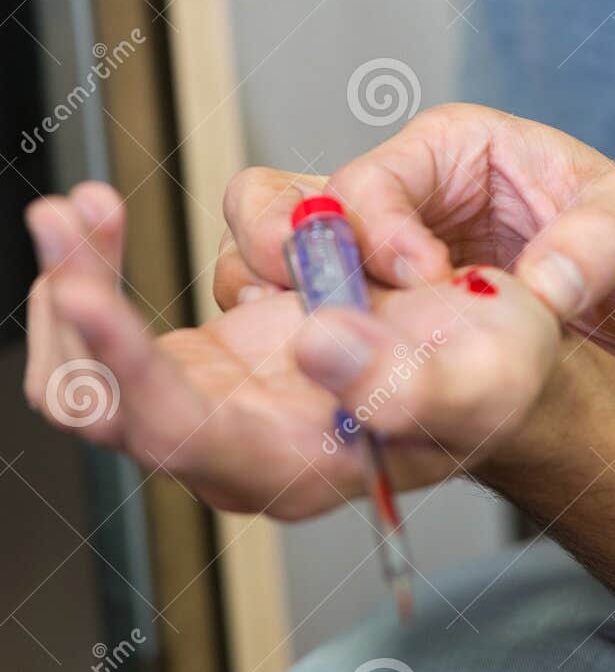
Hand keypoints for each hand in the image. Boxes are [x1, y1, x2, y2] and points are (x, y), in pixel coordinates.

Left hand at [23, 183, 559, 520]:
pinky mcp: (199, 359)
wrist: (485, 364)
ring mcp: (204, 402)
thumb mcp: (483, 376)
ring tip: (82, 203)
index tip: (83, 289)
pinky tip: (104, 214)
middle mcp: (228, 447)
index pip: (171, 428)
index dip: (118, 363)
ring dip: (72, 275)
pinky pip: (110, 323)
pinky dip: (98, 264)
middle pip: (93, 402)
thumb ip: (403, 381)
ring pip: (83, 363)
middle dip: (71, 299)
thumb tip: (316, 343)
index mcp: (289, 468)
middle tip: (67, 211)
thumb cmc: (490, 378)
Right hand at [217, 104, 614, 375]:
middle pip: (287, 208)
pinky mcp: (376, 346)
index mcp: (456, 153)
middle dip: (282, 254)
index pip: (376, 177)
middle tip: (315, 317)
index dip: (380, 229)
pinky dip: (296, 374)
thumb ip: (608, 234)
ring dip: (276, 319)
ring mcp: (376, 280)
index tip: (425, 284)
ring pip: (268, 275)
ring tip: (322, 367)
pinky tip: (334, 403)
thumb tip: (546, 280)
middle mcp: (402, 207)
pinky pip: (301, 348)